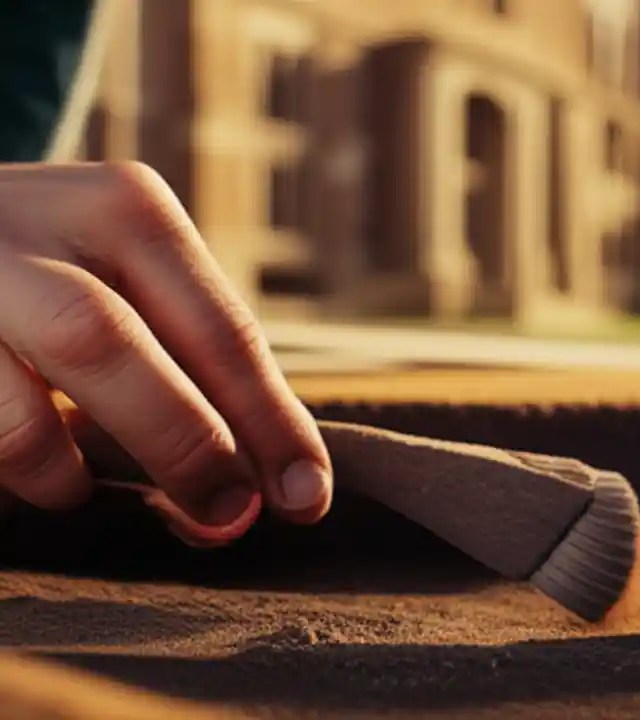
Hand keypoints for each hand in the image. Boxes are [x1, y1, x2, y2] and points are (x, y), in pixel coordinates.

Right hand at [0, 162, 331, 543]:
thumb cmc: (54, 281)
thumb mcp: (129, 291)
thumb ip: (190, 379)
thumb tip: (238, 506)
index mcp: (126, 209)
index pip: (218, 328)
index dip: (270, 423)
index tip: (307, 498)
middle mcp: (33, 223)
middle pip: (108, 345)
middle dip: (178, 445)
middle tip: (225, 517)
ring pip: (13, 408)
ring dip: (60, 474)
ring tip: (72, 489)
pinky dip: (3, 479)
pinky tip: (12, 479)